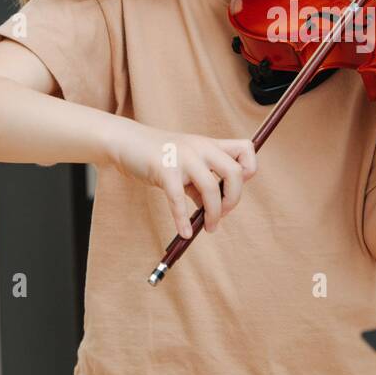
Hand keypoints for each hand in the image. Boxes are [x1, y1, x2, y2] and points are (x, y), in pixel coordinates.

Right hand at [111, 124, 256, 238]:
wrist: (126, 142)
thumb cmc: (158, 155)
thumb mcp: (186, 164)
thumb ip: (201, 183)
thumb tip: (213, 210)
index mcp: (209, 144)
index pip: (246, 149)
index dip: (249, 170)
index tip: (234, 187)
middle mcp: (201, 147)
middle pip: (235, 172)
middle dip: (234, 198)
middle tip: (223, 213)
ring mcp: (183, 157)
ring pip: (211, 188)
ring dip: (214, 213)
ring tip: (209, 227)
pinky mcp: (164, 170)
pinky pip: (178, 200)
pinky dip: (182, 220)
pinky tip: (184, 232)